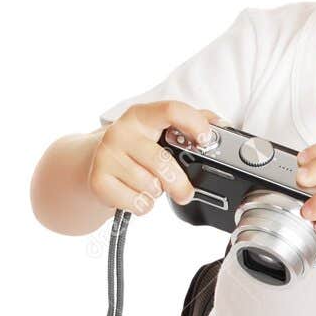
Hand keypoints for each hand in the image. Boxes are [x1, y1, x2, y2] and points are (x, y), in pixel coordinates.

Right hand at [88, 100, 223, 216]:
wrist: (93, 164)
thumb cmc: (135, 149)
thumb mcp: (159, 131)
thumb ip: (192, 123)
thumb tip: (222, 126)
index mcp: (141, 115)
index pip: (171, 110)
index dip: (194, 124)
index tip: (206, 141)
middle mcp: (121, 131)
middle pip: (162, 162)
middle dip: (179, 183)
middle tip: (185, 192)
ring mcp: (106, 155)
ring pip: (149, 185)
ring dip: (156, 192)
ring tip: (150, 185)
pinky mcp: (98, 180)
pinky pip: (136, 202)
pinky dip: (143, 206)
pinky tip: (136, 195)